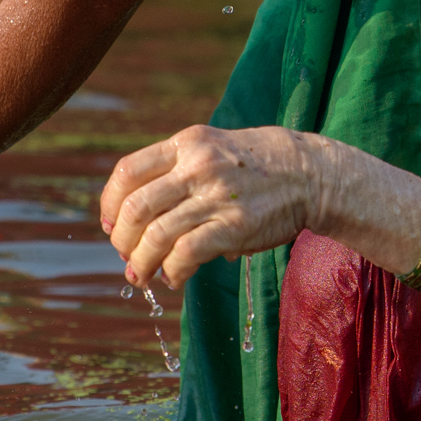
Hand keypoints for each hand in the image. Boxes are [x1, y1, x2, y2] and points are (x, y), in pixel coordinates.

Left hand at [99, 126, 320, 289]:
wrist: (310, 173)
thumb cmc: (256, 165)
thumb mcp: (213, 149)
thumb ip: (177, 173)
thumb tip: (141, 221)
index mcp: (187, 144)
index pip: (127, 171)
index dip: (109, 202)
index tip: (109, 222)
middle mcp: (197, 166)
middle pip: (135, 207)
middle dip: (121, 238)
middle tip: (125, 255)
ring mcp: (216, 196)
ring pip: (156, 235)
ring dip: (141, 262)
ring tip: (141, 275)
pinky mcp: (235, 226)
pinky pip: (186, 253)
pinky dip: (172, 271)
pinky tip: (174, 277)